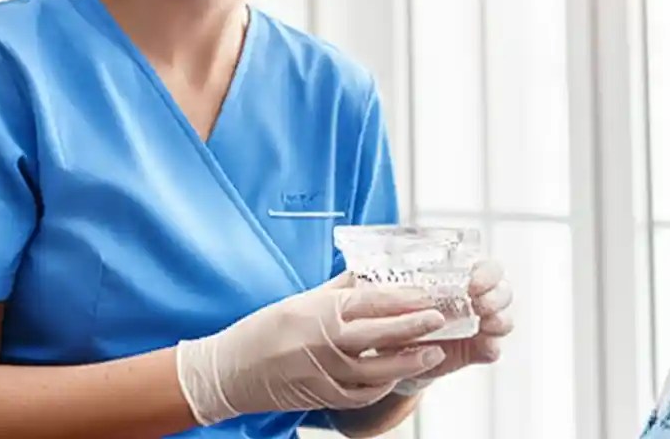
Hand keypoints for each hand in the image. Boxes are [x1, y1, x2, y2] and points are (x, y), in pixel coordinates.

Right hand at [175, 272, 448, 424]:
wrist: (228, 371)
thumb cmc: (263, 331)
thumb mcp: (300, 300)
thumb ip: (339, 289)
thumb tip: (371, 273)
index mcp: (319, 310)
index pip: (372, 300)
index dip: (405, 298)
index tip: (429, 294)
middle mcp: (323, 340)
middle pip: (380, 332)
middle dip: (415, 326)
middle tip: (441, 319)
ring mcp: (323, 372)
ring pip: (377, 369)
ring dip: (408, 361)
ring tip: (433, 352)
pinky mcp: (321, 396)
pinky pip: (361, 394)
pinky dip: (383, 385)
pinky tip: (397, 375)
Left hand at [394, 259, 513, 392]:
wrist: (399, 351)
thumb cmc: (403, 315)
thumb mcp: (404, 299)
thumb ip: (411, 295)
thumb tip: (410, 294)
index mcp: (465, 280)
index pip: (489, 269)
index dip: (488, 274)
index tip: (473, 285)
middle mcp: (478, 300)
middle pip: (504, 292)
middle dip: (496, 297)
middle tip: (480, 305)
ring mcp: (481, 327)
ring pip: (505, 319)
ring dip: (499, 320)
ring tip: (485, 324)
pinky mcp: (477, 351)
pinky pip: (494, 349)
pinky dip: (491, 347)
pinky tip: (482, 346)